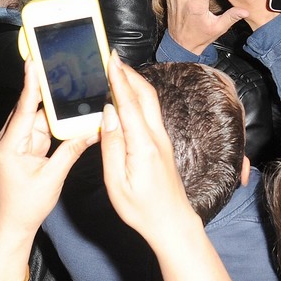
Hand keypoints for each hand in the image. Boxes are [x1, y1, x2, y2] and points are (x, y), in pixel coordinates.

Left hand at [0, 62, 96, 240]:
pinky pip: (41, 127)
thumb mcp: (52, 177)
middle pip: (31, 108)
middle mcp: (10, 139)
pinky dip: (54, 120)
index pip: (23, 109)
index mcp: (10, 145)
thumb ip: (71, 150)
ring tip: (70, 85)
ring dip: (54, 106)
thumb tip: (92, 131)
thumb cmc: (26, 205)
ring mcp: (17, 142)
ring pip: (38, 116)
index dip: (30, 84)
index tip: (33, 62)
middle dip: (46, 89)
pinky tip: (68, 110)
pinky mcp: (24, 146)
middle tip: (59, 66)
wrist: (12, 224)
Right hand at [98, 53, 197, 245]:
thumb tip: (108, 114)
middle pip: (145, 95)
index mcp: (143, 145)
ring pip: (150, 102)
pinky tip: (126, 98)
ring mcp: (162, 139)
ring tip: (116, 72)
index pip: (129, 103)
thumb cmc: (142, 208)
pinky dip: (137, 98)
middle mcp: (157, 137)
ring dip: (134, 84)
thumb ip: (112, 146)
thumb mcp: (117, 182)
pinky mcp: (162, 143)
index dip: (119, 79)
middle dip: (128, 73)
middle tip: (111, 58)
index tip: (111, 59)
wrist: (172, 222)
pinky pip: (150, 113)